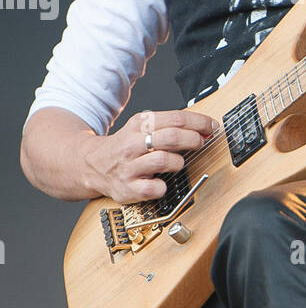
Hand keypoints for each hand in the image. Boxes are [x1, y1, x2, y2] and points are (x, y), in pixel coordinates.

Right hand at [83, 108, 217, 202]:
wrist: (92, 165)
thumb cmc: (126, 147)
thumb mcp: (143, 128)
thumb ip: (170, 127)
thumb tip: (203, 129)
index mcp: (140, 125)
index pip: (176, 118)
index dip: (199, 122)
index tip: (211, 127)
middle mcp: (133, 144)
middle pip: (172, 137)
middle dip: (193, 139)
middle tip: (200, 143)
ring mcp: (130, 167)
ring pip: (164, 160)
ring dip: (178, 162)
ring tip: (176, 163)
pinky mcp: (128, 188)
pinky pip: (155, 189)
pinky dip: (163, 187)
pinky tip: (161, 182)